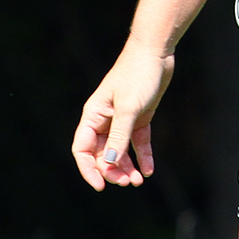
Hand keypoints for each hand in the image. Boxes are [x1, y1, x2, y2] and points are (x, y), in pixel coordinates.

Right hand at [71, 48, 174, 189]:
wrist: (155, 52)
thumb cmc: (137, 75)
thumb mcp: (128, 108)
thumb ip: (119, 136)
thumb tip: (109, 162)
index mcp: (93, 115)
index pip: (82, 149)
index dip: (88, 169)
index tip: (100, 186)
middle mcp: (105, 120)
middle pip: (102, 153)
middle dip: (112, 170)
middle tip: (127, 182)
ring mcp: (122, 119)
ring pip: (120, 151)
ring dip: (126, 167)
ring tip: (138, 181)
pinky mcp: (139, 117)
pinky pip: (137, 142)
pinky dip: (142, 156)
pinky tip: (148, 170)